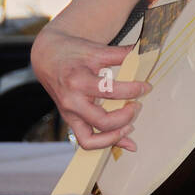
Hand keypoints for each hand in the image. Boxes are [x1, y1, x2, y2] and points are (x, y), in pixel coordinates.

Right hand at [31, 23, 150, 151]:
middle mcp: (72, 101)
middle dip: (125, 116)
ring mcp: (69, 114)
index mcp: (78, 81)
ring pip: (90, 140)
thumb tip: (145, 52)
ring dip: (115, 137)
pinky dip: (107, 143)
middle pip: (101, 121)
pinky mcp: (71, 121)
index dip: (132, 90)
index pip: (109, 91)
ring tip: (130, 125)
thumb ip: (121, 54)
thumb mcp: (96, 50)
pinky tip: (126, 142)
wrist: (47, 58)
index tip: (146, 87)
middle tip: (137, 105)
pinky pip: (87, 140)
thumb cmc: (72, 53)